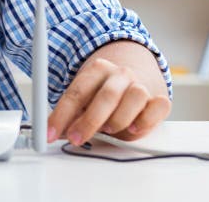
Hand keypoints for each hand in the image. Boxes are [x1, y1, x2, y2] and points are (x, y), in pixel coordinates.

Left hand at [47, 54, 171, 145]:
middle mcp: (120, 74)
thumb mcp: (84, 100)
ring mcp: (141, 85)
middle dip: (89, 121)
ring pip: (135, 98)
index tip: (50, 133)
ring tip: (109, 130)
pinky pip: (158, 106)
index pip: (76, 92)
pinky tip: (134, 128)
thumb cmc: (103, 95)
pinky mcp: (158, 98)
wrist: (134, 80)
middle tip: (76, 138)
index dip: (61, 115)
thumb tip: (52, 133)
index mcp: (97, 69)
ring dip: (119, 120)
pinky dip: (146, 120)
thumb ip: (70, 115)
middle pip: (106, 95)